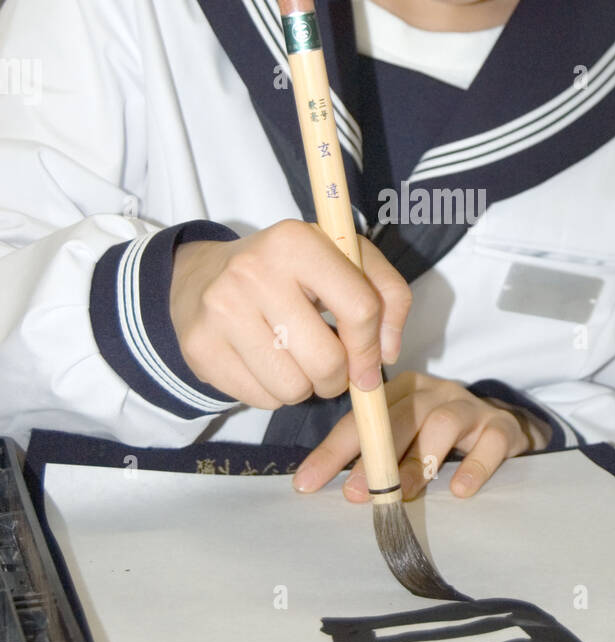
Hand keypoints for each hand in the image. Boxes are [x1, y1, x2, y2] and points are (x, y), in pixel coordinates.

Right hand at [168, 221, 411, 408]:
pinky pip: (261, 400)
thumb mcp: (341, 259)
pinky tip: (265, 364)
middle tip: (329, 365)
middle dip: (338, 377)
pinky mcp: (200, 347)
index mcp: (297, 242)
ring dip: (305, 387)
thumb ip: (385, 293)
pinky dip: (273, 393)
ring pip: (294, 388)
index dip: (371, 347)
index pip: (360, 308)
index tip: (370, 362)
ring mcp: (222, 311)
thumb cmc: (287, 271)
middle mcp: (254, 271)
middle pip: (327, 360)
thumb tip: (388, 353)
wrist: (201, 276)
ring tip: (295, 360)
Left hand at [292, 370, 551, 501]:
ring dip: (419, 461)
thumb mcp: (405, 441)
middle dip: (373, 457)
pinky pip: (489, 443)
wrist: (503, 430)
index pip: (360, 418)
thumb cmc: (441, 440)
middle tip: (355, 493)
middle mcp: (432, 392)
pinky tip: (460, 490)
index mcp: (400, 391)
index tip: (306, 484)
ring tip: (405, 493)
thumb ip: (377, 456)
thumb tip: (335, 491)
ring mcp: (468, 405)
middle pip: (398, 417)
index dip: (332, 451)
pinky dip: (475, 466)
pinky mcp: (500, 426)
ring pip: (442, 424)